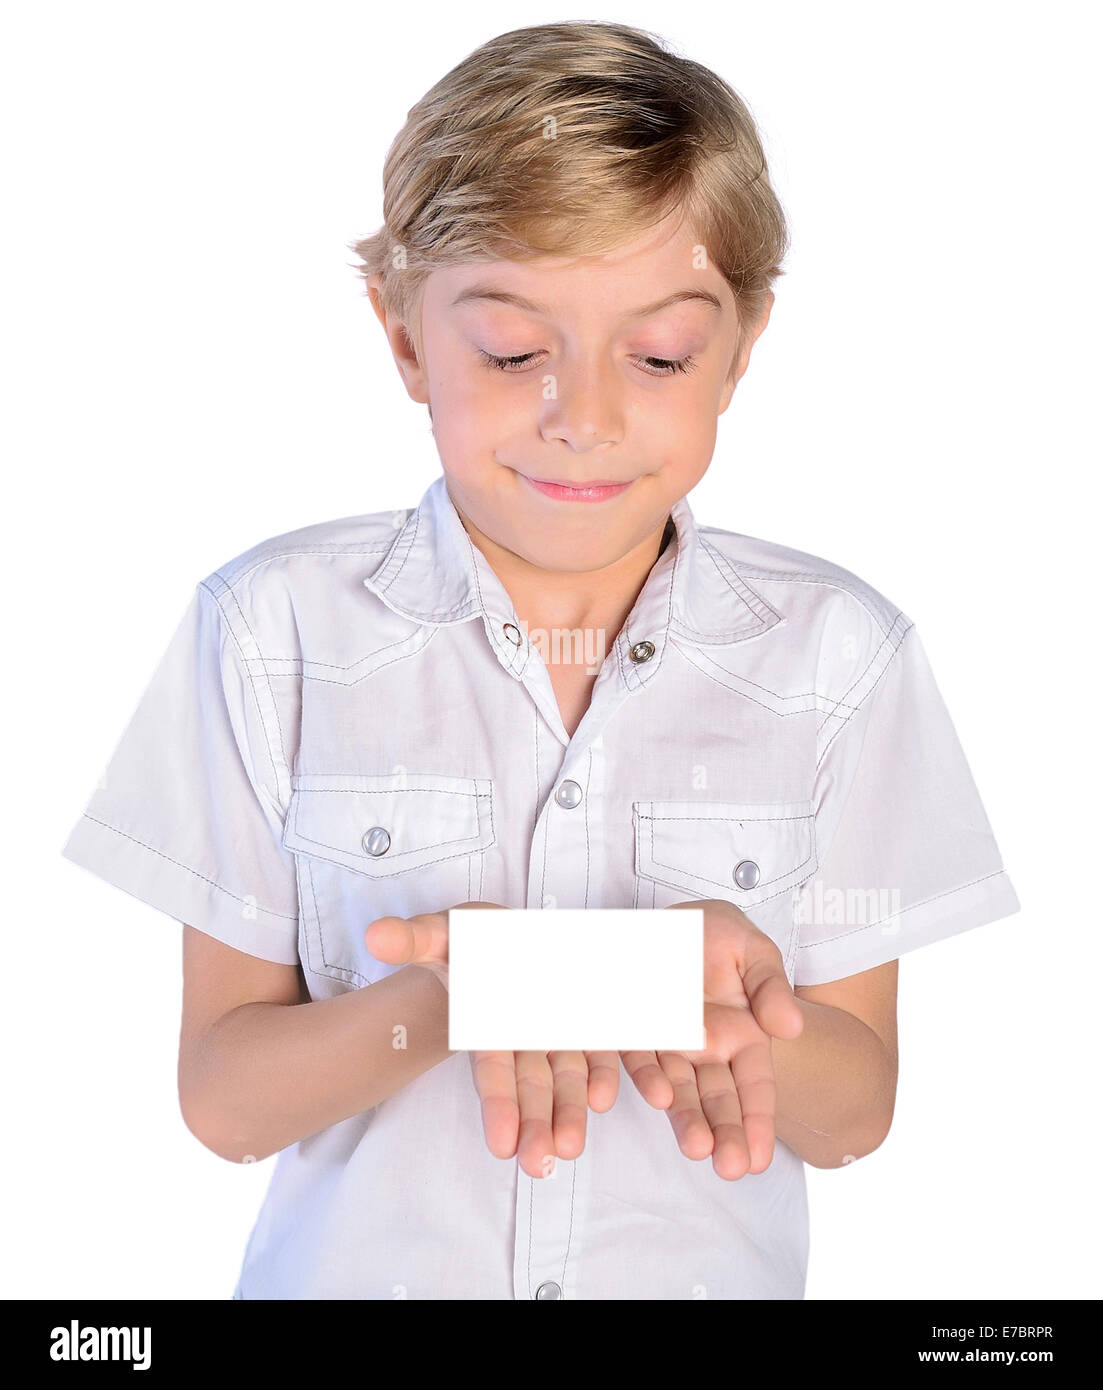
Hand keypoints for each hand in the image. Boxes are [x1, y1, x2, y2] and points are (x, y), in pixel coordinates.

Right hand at [365, 904, 619, 1174]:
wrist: (517, 929)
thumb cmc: (476, 937)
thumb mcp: (443, 932)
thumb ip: (413, 938)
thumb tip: (374, 936)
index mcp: (489, 1025)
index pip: (493, 1072)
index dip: (499, 1106)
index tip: (501, 1147)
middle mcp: (524, 1037)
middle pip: (532, 1088)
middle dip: (535, 1126)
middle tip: (540, 1165)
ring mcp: (559, 1032)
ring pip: (568, 1079)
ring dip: (571, 1113)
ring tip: (571, 1148)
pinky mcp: (590, 1020)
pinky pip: (601, 1051)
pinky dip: (604, 1075)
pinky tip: (605, 1098)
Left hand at [621, 900, 803, 1180]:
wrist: (668, 915)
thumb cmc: (719, 936)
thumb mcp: (755, 952)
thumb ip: (772, 988)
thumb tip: (790, 1026)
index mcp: (743, 1036)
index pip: (754, 1087)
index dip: (758, 1122)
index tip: (760, 1158)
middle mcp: (705, 1049)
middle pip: (717, 1098)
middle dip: (725, 1133)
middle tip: (730, 1167)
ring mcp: (667, 1042)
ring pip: (678, 1089)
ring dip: (686, 1118)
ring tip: (696, 1147)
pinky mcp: (632, 1027)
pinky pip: (639, 1056)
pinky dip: (648, 1077)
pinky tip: (657, 1097)